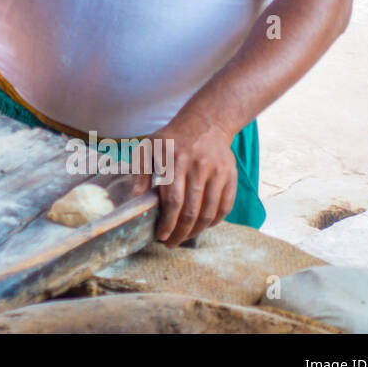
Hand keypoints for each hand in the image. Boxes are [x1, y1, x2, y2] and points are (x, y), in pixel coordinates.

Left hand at [130, 111, 236, 247]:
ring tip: (184, 238)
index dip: (168, 223)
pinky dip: (214, 221)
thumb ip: (141, 172)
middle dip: (180, 232)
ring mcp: (218, 172)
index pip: (173, 200)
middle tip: (170, 243)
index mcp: (175, 159)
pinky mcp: (231, 176)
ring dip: (196, 231)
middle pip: (191, 210)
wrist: (206, 123)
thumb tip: (136, 198)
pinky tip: (201, 227)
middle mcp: (199, 166)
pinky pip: (225, 207)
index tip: (160, 236)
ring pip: (209, 212)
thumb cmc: (172, 138)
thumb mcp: (149, 147)